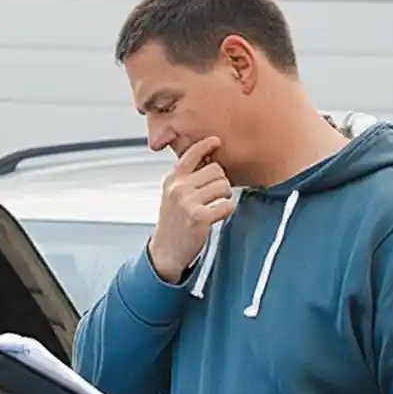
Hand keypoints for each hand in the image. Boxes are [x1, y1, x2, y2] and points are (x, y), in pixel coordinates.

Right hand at [148, 137, 235, 282]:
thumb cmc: (173, 223)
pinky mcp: (199, 218)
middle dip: (220, 181)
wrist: (166, 251)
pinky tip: (217, 215)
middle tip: (214, 194)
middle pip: (216, 170)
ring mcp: (188, 203)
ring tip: (215, 204)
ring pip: (223, 185)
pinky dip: (226, 210)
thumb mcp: (172, 195)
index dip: (206, 145)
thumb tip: (209, 159)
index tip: (216, 142)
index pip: (190, 155)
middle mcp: (178, 189)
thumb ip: (186, 178)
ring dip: (225, 195)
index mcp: (172, 181)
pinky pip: (227, 205)